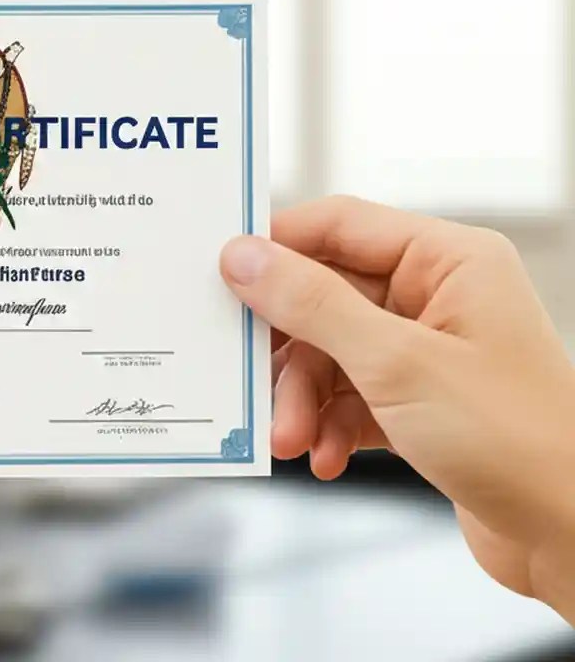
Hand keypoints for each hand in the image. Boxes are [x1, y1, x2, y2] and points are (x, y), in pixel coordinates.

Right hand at [220, 195, 574, 621]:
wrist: (569, 532)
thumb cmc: (512, 439)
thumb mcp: (394, 363)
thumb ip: (312, 304)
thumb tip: (243, 256)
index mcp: (448, 259)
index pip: (339, 226)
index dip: (275, 247)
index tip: (218, 275)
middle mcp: (438, 295)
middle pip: (324, 298)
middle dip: (287, 353)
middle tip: (250, 386)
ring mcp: (428, 350)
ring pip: (330, 355)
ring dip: (303, 400)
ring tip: (292, 442)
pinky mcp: (419, 402)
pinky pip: (349, 397)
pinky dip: (329, 426)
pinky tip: (327, 458)